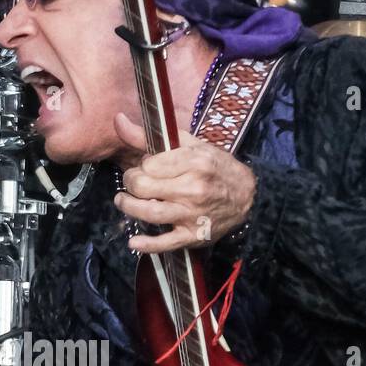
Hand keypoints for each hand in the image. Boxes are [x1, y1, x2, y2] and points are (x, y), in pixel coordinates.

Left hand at [113, 113, 254, 251]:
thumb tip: (118, 120)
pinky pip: (166, 243)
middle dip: (130, 184)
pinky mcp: (193, 235)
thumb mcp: (189, 145)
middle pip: (143, 187)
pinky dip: (147, 245)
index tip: (144, 167)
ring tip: (124, 201)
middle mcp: (193, 188)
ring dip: (129, 207)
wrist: (247, 196)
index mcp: (194, 162)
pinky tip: (134, 242)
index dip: (140, 166)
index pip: (149, 165)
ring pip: (150, 213)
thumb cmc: (215, 167)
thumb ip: (149, 136)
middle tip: (132, 183)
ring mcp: (193, 214)